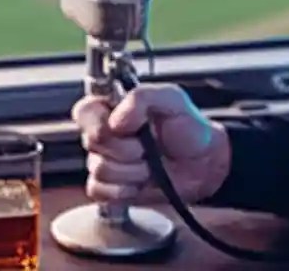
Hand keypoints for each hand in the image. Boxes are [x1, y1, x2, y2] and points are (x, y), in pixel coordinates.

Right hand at [71, 83, 231, 204]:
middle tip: (148, 146)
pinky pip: (99, 191)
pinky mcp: (109, 188)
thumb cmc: (189, 129)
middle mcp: (105, 134)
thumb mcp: (173, 99)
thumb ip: (143, 97)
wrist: (203, 165)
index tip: (122, 127)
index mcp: (114, 108)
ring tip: (150, 164)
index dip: (97, 122)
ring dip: (132, 171)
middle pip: (93, 144)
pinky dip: (123, 190)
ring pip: (99, 170)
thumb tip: (116, 119)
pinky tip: (141, 182)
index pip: (84, 111)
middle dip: (127, 149)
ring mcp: (105, 161)